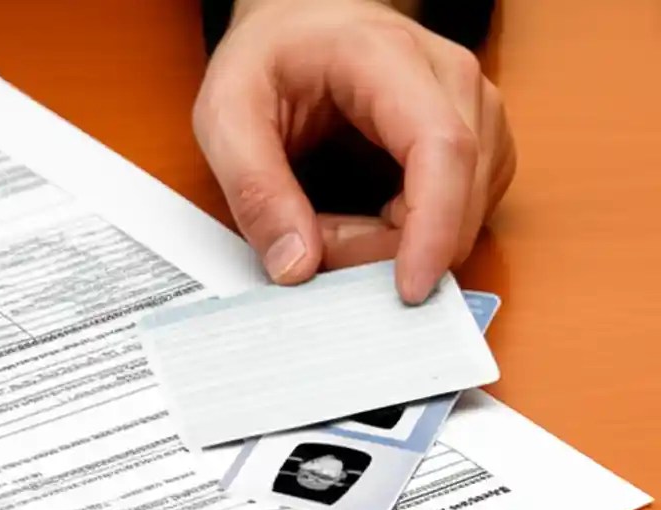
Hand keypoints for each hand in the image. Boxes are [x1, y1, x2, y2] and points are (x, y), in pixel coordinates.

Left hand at [192, 0, 515, 302]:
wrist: (298, 24)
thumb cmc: (267, 58)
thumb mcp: (225, 116)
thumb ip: (254, 190)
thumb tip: (295, 266)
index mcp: (389, 58)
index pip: (442, 148)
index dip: (433, 227)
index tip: (407, 289)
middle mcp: (452, 79)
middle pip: (456, 191)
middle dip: (385, 247)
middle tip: (310, 242)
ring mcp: (474, 110)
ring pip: (463, 211)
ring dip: (392, 243)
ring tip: (325, 220)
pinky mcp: (478, 143)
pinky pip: (458, 214)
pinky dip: (408, 236)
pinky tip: (361, 218)